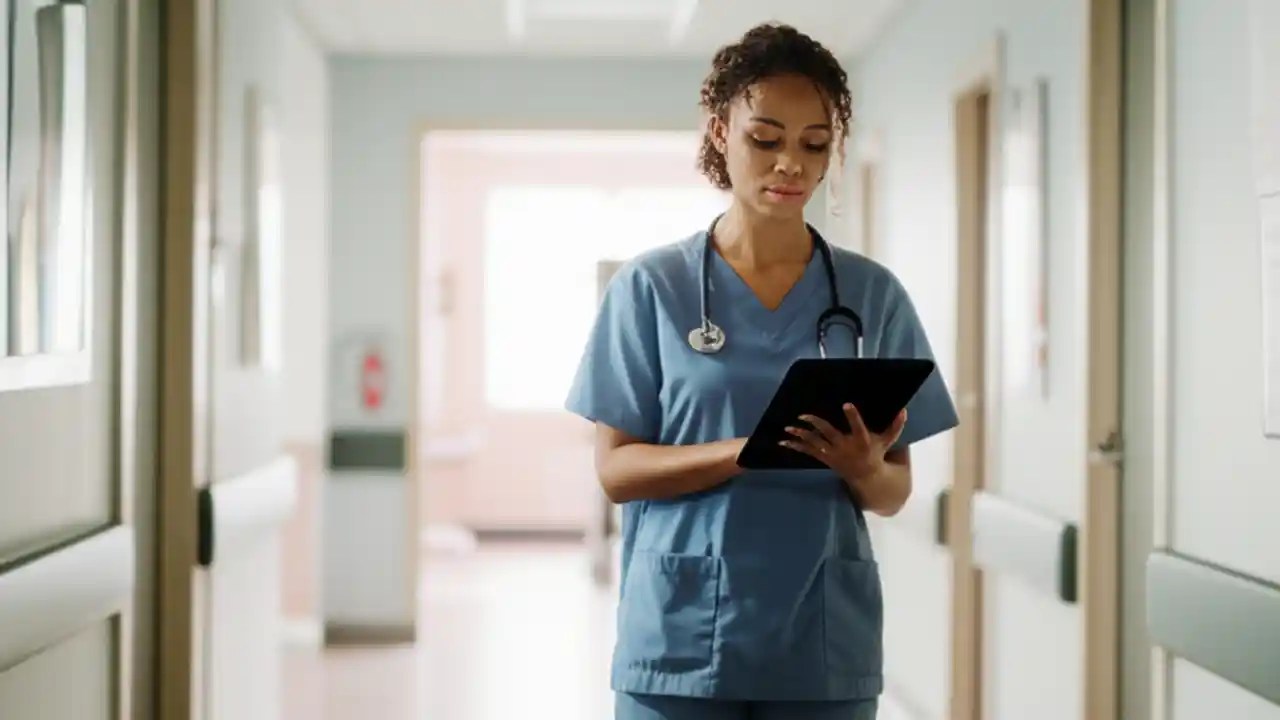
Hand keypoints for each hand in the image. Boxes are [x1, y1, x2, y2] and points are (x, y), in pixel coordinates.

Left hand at [780, 405, 907, 480]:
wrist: (866, 477)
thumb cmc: (876, 454)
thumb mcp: (888, 441)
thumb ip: (895, 426)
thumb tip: (904, 410)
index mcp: (861, 440)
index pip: (857, 427)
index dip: (853, 416)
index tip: (846, 404)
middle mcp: (845, 447)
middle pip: (829, 433)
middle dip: (816, 424)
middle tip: (804, 415)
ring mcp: (833, 453)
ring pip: (815, 443)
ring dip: (800, 435)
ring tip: (787, 428)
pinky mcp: (825, 458)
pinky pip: (808, 451)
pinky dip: (795, 446)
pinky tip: (783, 441)